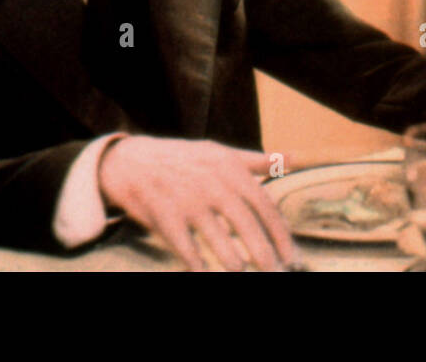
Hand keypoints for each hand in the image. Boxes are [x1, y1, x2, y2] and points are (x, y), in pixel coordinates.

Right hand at [98, 136, 296, 271]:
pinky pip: (185, 245)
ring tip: (243, 272)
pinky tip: (205, 273)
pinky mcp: (164, 215)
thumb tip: (293, 159)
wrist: (132, 161)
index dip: (279, 231)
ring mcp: (188, 199)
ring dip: (234, 260)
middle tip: (274, 270)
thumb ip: (257, 160)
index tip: (290, 254)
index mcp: (230, 168)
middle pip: (245, 222)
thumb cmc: (183, 160)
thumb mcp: (220, 152)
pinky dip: (197, 263)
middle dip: (263, 250)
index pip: (263, 203)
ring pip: (218, 236)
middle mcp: (212, 182)